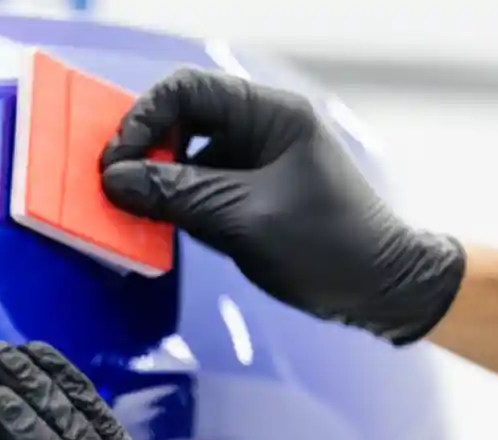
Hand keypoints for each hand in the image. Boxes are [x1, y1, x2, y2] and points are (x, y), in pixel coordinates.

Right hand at [100, 69, 463, 344]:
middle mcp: (260, 129)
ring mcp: (253, 161)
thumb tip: (116, 181)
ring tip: (132, 207)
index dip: (144, 120)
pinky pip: (195, 183)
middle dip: (143, 148)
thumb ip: (177, 195)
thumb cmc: (330, 248)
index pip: (187, 90)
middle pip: (180, 118)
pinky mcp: (247, 193)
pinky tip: (156, 221)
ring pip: (183, 152)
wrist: (382, 291)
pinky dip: (170, 199)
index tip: (117, 162)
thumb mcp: (244, 220)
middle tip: (114, 185)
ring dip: (154, 177)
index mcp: (271, 115)